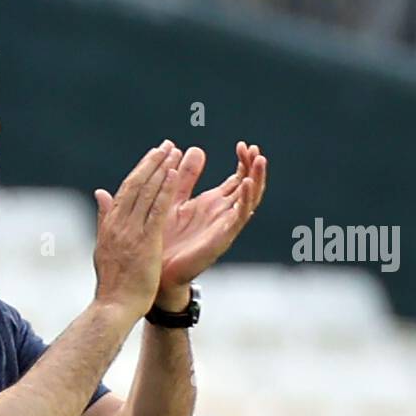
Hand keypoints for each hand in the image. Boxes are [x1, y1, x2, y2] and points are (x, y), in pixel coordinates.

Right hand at [92, 140, 180, 312]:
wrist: (113, 307)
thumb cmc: (112, 284)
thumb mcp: (103, 247)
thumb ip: (103, 219)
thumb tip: (100, 194)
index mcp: (109, 226)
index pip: (125, 191)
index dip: (140, 171)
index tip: (153, 156)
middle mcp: (118, 225)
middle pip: (136, 186)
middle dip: (152, 163)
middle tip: (167, 145)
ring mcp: (131, 233)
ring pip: (146, 194)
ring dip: (161, 170)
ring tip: (173, 152)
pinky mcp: (145, 242)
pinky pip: (156, 211)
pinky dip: (164, 191)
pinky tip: (173, 175)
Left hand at [156, 141, 266, 307]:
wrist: (156, 271)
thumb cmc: (163, 238)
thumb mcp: (173, 199)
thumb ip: (184, 177)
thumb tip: (193, 148)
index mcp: (212, 204)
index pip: (237, 179)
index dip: (243, 162)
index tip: (243, 145)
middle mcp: (222, 213)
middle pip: (248, 186)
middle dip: (254, 167)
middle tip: (254, 148)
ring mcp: (224, 225)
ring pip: (250, 199)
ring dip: (256, 179)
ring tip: (259, 160)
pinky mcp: (222, 237)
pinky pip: (239, 217)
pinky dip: (245, 200)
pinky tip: (246, 183)